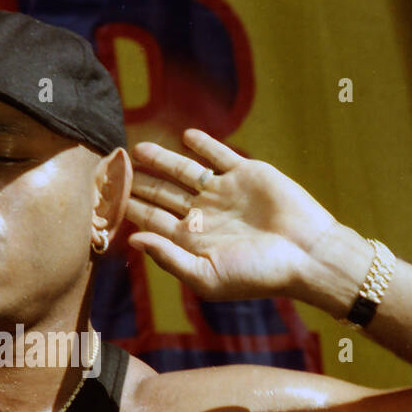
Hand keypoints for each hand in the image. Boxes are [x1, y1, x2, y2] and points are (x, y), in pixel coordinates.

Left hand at [124, 129, 343, 300]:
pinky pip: (219, 155)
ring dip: (162, 160)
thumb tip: (133, 240)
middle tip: (113, 167)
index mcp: (192, 240)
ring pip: (185, 171)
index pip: (152, 220)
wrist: (306, 255)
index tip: (105, 196)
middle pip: (163, 193)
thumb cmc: (257, 275)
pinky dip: (203, 145)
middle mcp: (204, 215)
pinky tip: (184, 136)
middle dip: (139, 182)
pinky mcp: (247, 174)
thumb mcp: (206, 275)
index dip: (130, 208)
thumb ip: (169, 257)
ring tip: (139, 149)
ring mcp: (224, 193)